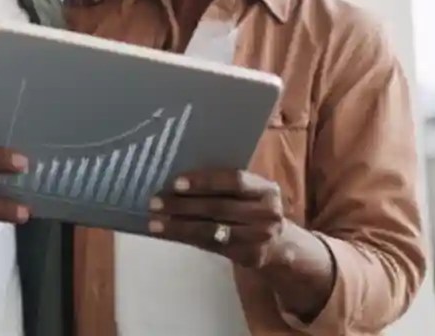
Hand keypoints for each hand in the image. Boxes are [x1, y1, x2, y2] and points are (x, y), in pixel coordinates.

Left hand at [149, 169, 336, 318]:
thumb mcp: (250, 192)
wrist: (279, 245)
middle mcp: (267, 213)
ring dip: (178, 225)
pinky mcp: (249, 256)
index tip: (176, 182)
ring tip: (154, 220)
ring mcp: (259, 237)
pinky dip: (185, 237)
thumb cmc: (252, 209)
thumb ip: (224, 184)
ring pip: (212, 229)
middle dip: (183, 204)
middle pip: (219, 207)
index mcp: (266, 189)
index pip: (235, 180)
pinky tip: (166, 233)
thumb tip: (176, 177)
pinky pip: (210, 245)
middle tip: (155, 201)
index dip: (205, 181)